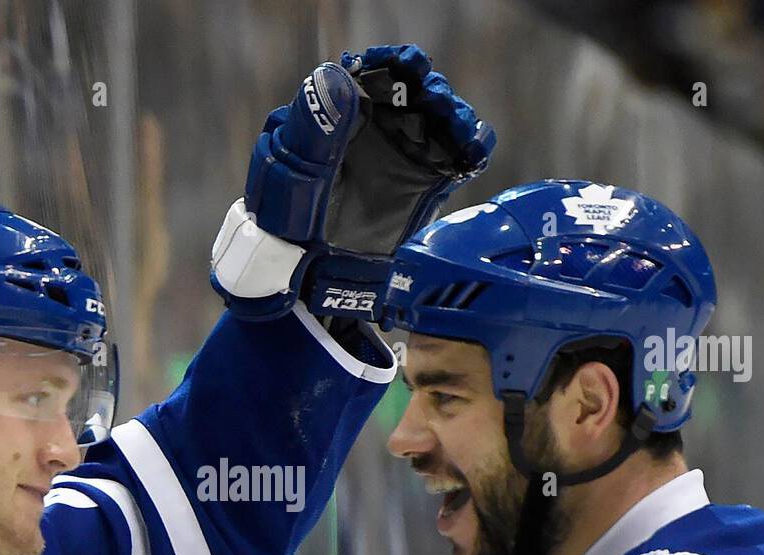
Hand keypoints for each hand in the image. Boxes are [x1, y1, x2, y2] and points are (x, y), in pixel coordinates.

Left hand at [211, 44, 494, 320]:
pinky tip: (473, 150)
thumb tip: (337, 74)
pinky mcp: (427, 182)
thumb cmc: (289, 225)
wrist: (310, 279)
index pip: (371, 76)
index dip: (388, 66)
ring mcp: (403, 155)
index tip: (403, 67)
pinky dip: (473, 145)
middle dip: (427, 89)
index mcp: (340, 117)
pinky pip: (458, 155)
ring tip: (457, 124)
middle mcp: (375, 130)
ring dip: (453, 114)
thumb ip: (316, 126)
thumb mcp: (294, 174)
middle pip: (413, 92)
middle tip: (434, 98)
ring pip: (440, 118)